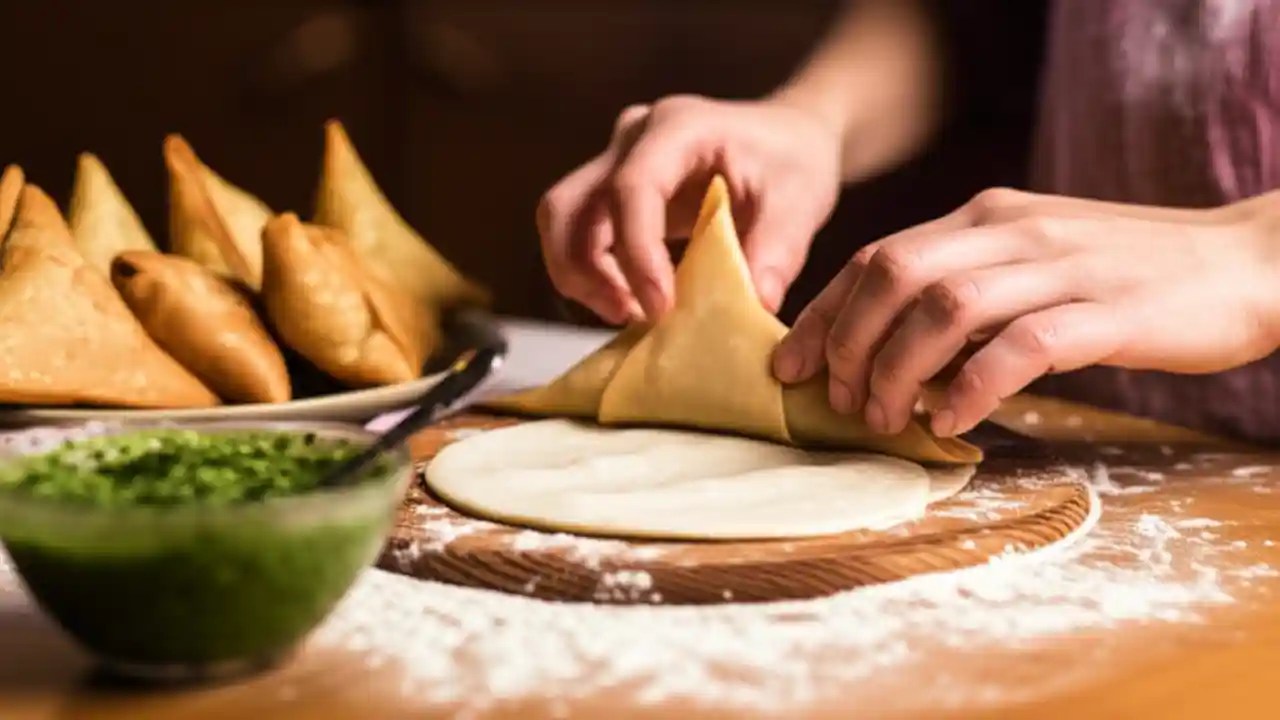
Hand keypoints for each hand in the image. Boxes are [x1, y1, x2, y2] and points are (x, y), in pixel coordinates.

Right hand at [537, 95, 841, 322]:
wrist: (786, 138)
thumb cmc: (794, 163)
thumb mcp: (801, 202)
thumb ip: (777, 251)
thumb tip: (753, 306)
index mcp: (678, 127)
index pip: (632, 189)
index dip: (637, 253)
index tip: (661, 307)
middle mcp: (632, 138)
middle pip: (567, 205)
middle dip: (585, 271)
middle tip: (628, 315)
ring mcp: (615, 161)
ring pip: (561, 223)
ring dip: (581, 278)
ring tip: (631, 315)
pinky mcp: (611, 190)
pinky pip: (580, 236)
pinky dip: (594, 276)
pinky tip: (634, 302)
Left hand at [773, 188, 1279, 436]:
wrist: (1243, 263)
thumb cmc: (1124, 275)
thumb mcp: (1031, 261)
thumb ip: (966, 288)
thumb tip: (891, 350)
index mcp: (984, 217)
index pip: (877, 256)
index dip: (825, 313)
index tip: (790, 365)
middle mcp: (1011, 231)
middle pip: (893, 276)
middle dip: (849, 344)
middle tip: (839, 401)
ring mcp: (1059, 268)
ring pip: (944, 310)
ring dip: (898, 370)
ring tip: (885, 419)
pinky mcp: (1106, 312)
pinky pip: (1020, 348)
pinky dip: (973, 388)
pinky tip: (951, 422)